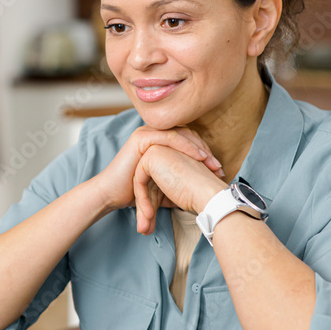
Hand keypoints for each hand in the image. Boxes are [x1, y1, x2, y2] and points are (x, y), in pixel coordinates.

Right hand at [92, 126, 223, 214]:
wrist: (112, 196)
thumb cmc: (135, 193)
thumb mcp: (163, 185)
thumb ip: (179, 181)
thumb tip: (202, 188)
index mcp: (158, 141)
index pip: (188, 140)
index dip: (205, 152)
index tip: (217, 169)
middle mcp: (152, 133)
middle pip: (187, 135)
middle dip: (205, 150)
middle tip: (218, 167)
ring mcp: (146, 133)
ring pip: (181, 134)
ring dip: (199, 147)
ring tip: (211, 162)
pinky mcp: (141, 138)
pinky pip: (169, 137)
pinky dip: (186, 146)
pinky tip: (198, 156)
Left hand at [132, 144, 228, 234]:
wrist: (209, 195)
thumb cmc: (198, 197)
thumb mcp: (173, 194)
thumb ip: (159, 195)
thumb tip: (146, 220)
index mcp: (170, 159)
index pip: (153, 184)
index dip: (151, 206)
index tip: (150, 225)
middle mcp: (164, 150)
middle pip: (146, 185)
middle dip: (145, 209)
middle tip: (145, 229)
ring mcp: (158, 150)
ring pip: (141, 184)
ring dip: (142, 208)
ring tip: (145, 228)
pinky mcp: (152, 156)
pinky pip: (139, 181)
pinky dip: (142, 200)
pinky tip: (147, 215)